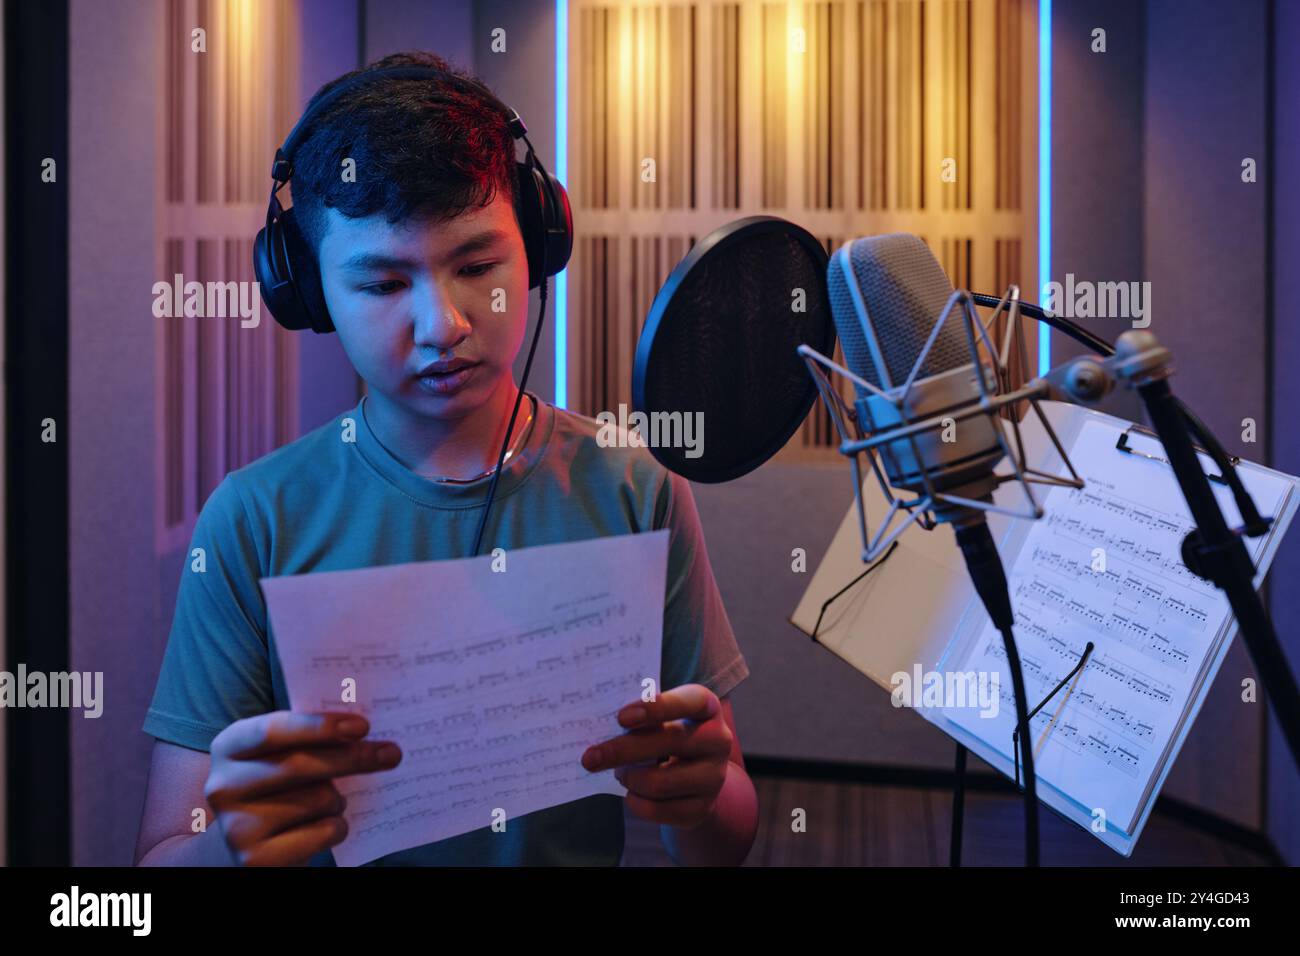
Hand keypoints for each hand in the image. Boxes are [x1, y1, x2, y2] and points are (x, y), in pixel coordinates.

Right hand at [205, 710, 401, 865]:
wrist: (251, 840)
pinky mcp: (255, 859)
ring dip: (338, 799)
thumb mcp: (286, 753)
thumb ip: (315, 738)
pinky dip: (336, 827)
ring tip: (329, 801)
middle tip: (391, 753)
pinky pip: (321, 833)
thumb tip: (368, 735)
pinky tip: (324, 826)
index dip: (320, 727)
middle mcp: (223, 785)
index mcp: (230, 746)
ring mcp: (236, 826)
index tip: (362, 726)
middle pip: (300, 765)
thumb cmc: (281, 784)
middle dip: (353, 757)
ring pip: (317, 800)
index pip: (274, 730)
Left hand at [581, 684, 732, 829]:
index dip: (655, 707)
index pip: (688, 701)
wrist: (697, 774)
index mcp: (706, 706)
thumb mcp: (661, 718)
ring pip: (660, 782)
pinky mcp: (703, 808)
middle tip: (590, 757)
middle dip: (622, 750)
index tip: (621, 717)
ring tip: (620, 772)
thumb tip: (597, 726)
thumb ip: (640, 716)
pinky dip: (636, 801)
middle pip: (669, 742)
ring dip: (629, 778)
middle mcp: (718, 740)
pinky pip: (659, 809)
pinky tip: (631, 792)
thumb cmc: (668, 734)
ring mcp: (714, 777)